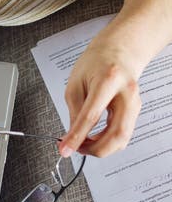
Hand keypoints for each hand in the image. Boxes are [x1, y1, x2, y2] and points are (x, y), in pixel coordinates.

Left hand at [59, 36, 141, 157]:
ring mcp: (135, 103)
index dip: (77, 137)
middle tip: (76, 149)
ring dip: (102, 148)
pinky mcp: (136, 111)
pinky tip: (95, 138)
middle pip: (116, 134)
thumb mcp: (76, 82)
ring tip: (83, 143)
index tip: (65, 149)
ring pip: (122, 138)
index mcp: (108, 80)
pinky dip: (108, 141)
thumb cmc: (96, 62)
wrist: (119, 51)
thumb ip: (74, 110)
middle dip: (95, 149)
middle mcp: (127, 93)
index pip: (91, 116)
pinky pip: (123, 134)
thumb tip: (73, 136)